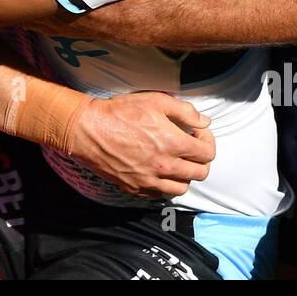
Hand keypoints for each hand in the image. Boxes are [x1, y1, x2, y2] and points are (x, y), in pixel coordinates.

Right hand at [66, 91, 214, 198]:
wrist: (88, 130)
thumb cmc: (120, 112)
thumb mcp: (155, 100)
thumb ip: (185, 111)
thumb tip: (204, 122)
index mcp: (174, 144)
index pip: (208, 153)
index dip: (208, 141)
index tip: (198, 133)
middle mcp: (165, 167)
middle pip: (200, 173)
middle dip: (201, 159)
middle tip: (190, 147)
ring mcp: (150, 181)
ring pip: (182, 188)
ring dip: (185, 176)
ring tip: (176, 162)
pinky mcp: (135, 188)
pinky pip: (160, 195)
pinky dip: (165, 185)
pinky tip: (158, 171)